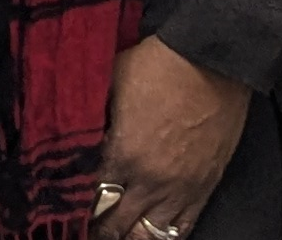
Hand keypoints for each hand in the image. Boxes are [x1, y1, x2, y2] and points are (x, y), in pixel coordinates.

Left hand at [92, 35, 250, 239]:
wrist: (213, 60)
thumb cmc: (162, 64)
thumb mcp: (113, 77)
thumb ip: (94, 108)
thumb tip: (76, 120)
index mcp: (122, 153)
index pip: (90, 197)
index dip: (76, 204)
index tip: (68, 205)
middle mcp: (149, 179)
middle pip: (115, 225)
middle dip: (98, 228)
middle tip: (89, 227)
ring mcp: (179, 187)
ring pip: (146, 235)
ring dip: (128, 235)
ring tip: (117, 233)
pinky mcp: (204, 186)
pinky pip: (181, 228)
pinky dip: (163, 234)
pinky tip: (149, 232)